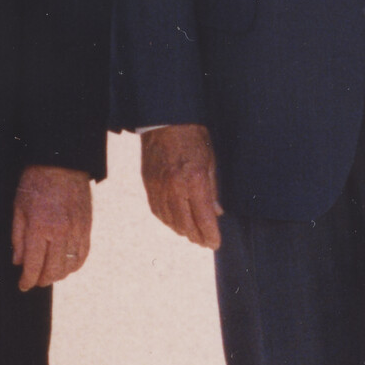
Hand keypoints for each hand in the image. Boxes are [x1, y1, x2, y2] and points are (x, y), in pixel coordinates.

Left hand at [10, 165, 94, 290]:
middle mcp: (60, 232)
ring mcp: (77, 230)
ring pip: (70, 265)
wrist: (61, 163)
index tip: (23, 285)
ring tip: (49, 274)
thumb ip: (18, 238)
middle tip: (34, 281)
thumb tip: (18, 262)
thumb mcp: (18, 208)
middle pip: (53, 270)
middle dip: (42, 280)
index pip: (34, 265)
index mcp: (40, 227)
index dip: (27, 280)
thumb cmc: (34, 183)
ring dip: (58, 275)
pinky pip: (83, 254)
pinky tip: (67, 266)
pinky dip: (75, 265)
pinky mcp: (87, 226)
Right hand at [139, 124, 221, 249]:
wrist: (165, 120)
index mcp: (194, 179)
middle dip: (197, 237)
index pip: (203, 218)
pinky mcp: (148, 184)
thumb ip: (213, 189)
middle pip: (185, 224)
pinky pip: (157, 210)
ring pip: (170, 220)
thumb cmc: (193, 137)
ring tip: (192, 235)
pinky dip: (167, 221)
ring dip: (182, 231)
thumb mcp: (211, 161)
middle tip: (205, 242)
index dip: (210, 235)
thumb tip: (216, 212)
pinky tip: (176, 223)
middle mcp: (174, 187)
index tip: (215, 243)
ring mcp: (158, 186)